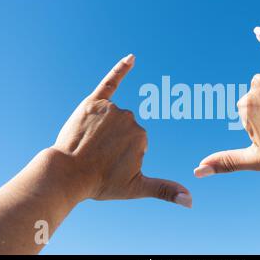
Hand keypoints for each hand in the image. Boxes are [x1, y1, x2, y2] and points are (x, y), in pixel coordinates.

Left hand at [52, 54, 191, 206]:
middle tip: (96, 157)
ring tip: (88, 145)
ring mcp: (112, 109)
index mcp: (142, 136)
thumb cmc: (100, 183)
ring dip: (104, 129)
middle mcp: (130, 118)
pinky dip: (121, 69)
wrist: (67, 174)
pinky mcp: (94, 101)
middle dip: (113, 143)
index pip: (136, 143)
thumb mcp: (136, 188)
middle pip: (125, 129)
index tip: (108, 165)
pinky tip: (132, 58)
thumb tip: (191, 201)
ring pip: (114, 116)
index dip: (121, 157)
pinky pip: (111, 82)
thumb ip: (165, 190)